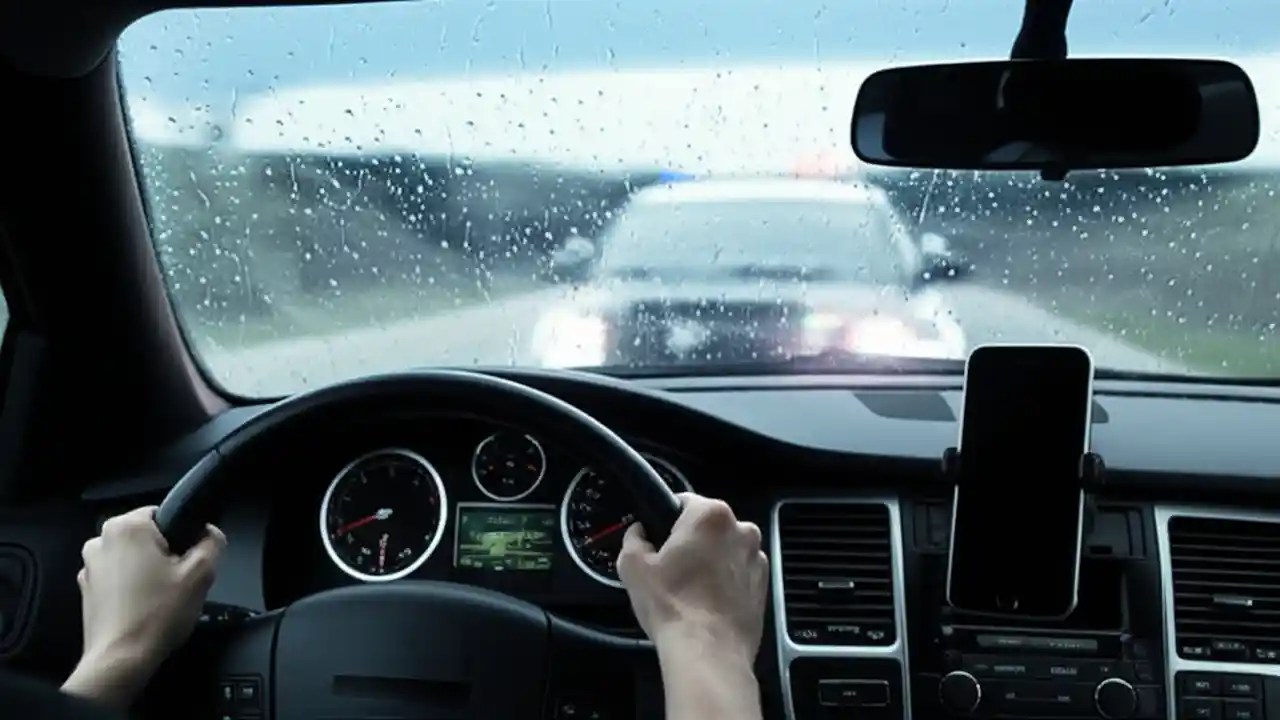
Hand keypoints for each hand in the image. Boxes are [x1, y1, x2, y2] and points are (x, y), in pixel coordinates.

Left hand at [61, 506, 225, 708]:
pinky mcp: (86, 589)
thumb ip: (213, 542)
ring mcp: (88, 566)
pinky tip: (144, 607)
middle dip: (165, 554)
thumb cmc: (159, 614)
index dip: (184, 535)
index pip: (165, 513)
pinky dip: (131, 586)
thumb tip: (210, 533)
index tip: (190, 560)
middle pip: (147, 536)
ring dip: (147, 570)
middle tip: (179, 581)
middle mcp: (100, 540)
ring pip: (132, 557)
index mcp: (127, 527)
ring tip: (162, 597)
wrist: (121, 660)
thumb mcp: (201, 574)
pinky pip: (117, 577)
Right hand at [618, 494, 767, 719]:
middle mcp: (742, 529)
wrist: (708, 652)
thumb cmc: (672, 605)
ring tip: (689, 591)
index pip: (683, 501)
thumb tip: (639, 533)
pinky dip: (725, 583)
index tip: (657, 541)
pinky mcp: (764, 586)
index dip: (665, 521)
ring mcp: (757, 559)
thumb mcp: (633, 567)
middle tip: (670, 569)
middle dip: (690, 542)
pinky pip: (738, 574)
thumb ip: (633, 539)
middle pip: (707, 527)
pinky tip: (707, 604)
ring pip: (725, 551)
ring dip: (710, 562)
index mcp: (711, 514)